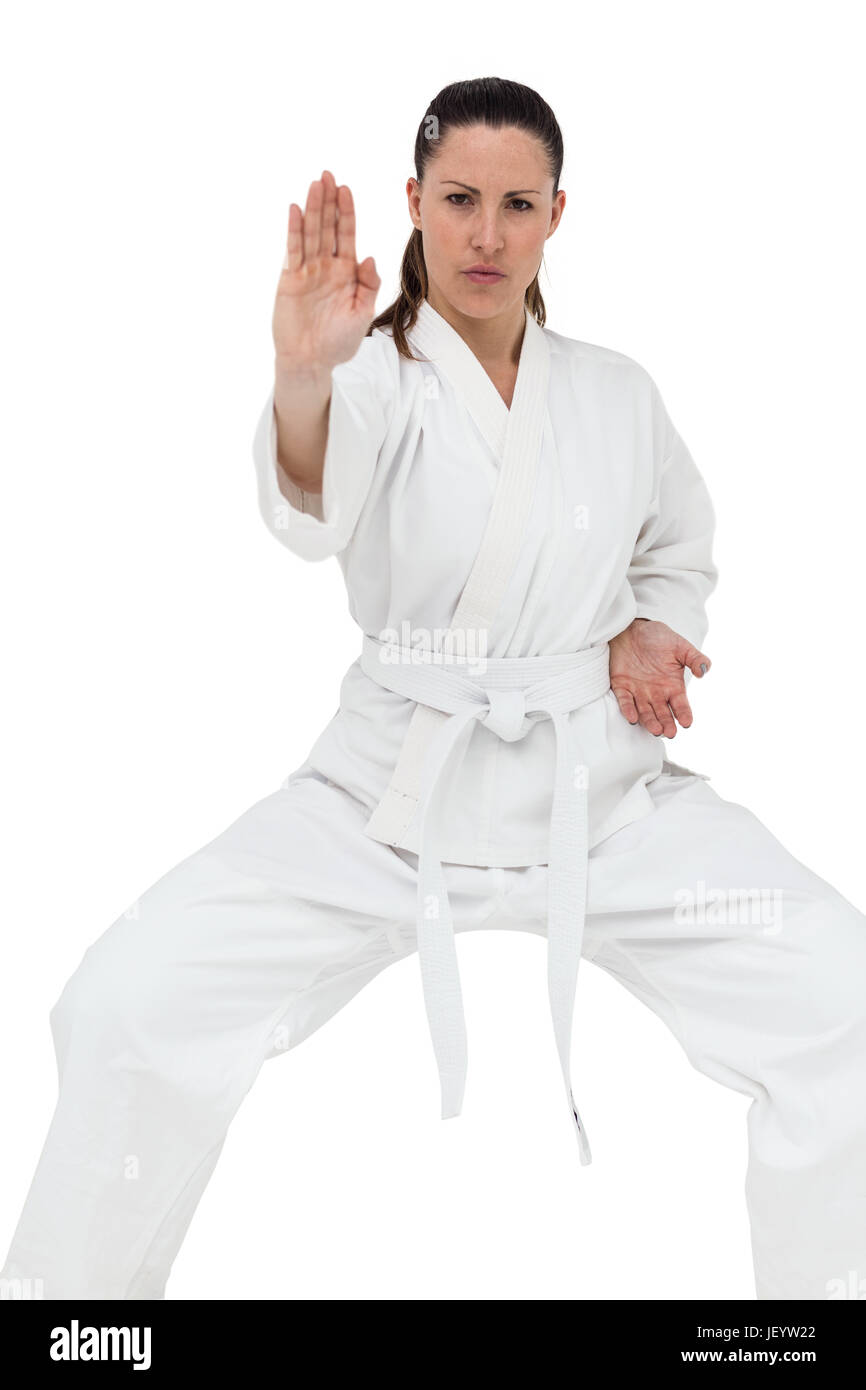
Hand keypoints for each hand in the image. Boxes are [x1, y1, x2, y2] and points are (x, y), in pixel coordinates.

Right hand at [272, 170, 380, 373]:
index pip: (347, 235)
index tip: (346, 190)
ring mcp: (307, 271)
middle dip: (328, 201)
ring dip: (312, 208)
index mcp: (346, 272)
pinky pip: (293, 251)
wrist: (312, 362)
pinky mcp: (290, 279)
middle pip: (327, 227)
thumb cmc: (339, 342)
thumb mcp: (362, 314)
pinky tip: (294, 210)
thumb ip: (368, 285)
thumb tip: (369, 256)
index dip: (346, 212)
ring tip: (315, 184)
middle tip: (328, 174)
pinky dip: (294, 230)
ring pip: (311, 233)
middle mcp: (326, 266)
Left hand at [608, 618, 710, 737]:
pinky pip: (624, 701)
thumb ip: (695, 658)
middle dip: (666, 723)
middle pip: (662, 713)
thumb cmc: (658, 637)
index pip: (680, 705)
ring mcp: (638, 692)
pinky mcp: (621, 687)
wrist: (631, 628)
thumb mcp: (680, 646)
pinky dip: (628, 710)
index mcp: (672, 686)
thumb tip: (705, 671)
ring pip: (645, 712)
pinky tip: (632, 718)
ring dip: (650, 721)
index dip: (684, 714)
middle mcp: (656, 693)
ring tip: (656, 730)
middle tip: (670, 733)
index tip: (687, 723)